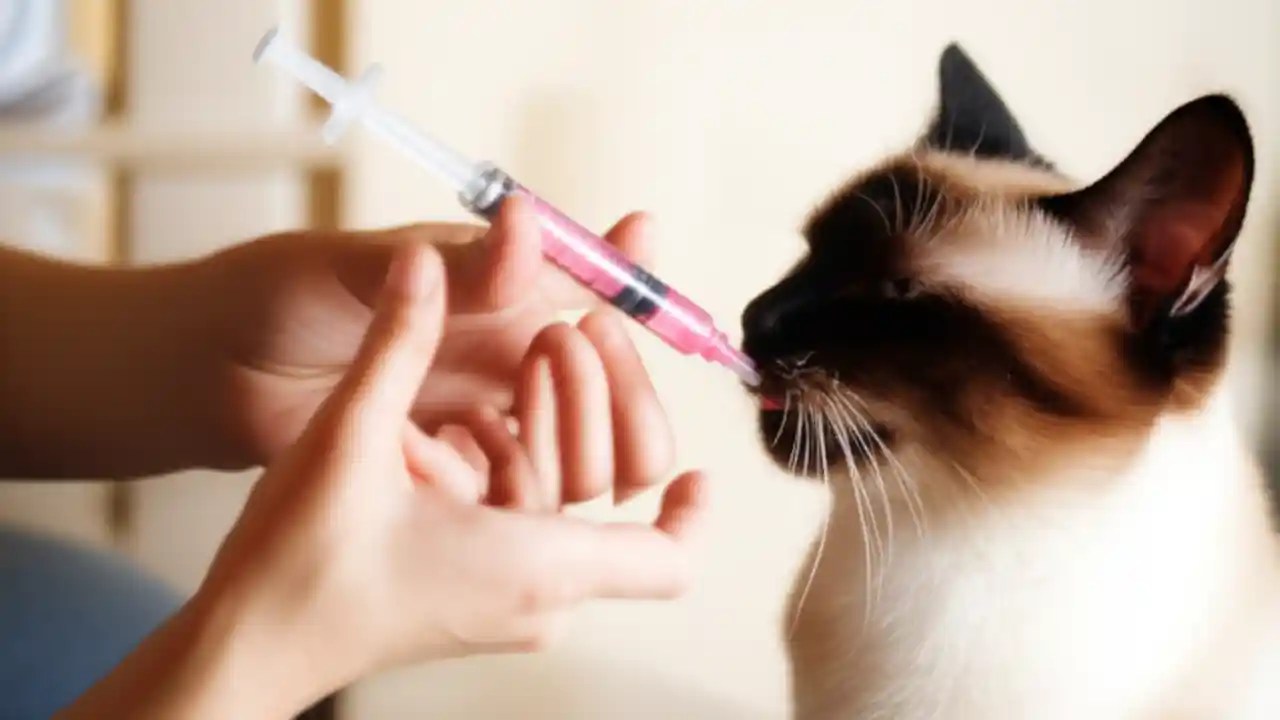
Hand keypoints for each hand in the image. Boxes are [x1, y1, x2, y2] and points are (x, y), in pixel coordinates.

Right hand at [186, 245, 706, 715]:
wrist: (246, 647)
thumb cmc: (298, 568)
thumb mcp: (350, 439)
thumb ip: (397, 342)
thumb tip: (418, 264)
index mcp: (532, 564)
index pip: (666, 557)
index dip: (692, 510)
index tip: (693, 462)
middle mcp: (536, 597)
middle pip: (606, 497)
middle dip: (585, 410)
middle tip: (552, 344)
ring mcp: (507, 606)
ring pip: (561, 508)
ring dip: (534, 438)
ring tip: (477, 399)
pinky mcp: (477, 603)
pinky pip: (523, 529)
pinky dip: (504, 474)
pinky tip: (452, 439)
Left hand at [193, 195, 653, 468]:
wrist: (206, 377)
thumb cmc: (272, 297)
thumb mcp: (358, 270)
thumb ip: (453, 268)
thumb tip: (531, 226)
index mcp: (497, 292)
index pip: (598, 288)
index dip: (640, 296)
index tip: (671, 316)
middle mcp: (505, 355)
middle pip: (609, 390)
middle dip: (621, 400)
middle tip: (585, 403)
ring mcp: (483, 417)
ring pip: (578, 451)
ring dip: (569, 452)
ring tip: (497, 438)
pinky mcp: (455, 473)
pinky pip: (517, 496)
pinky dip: (510, 496)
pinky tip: (461, 485)